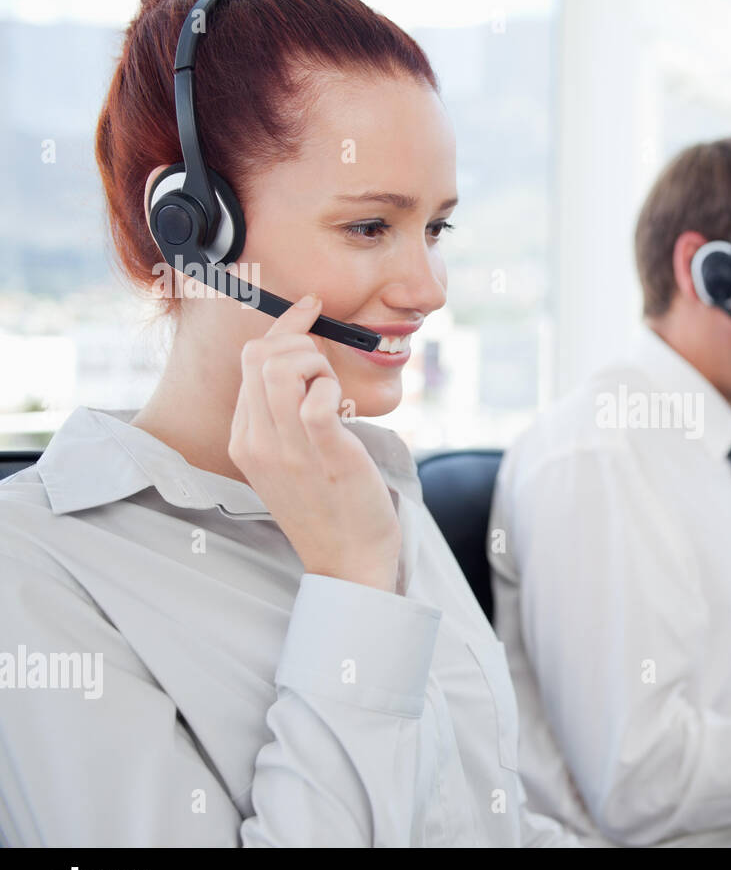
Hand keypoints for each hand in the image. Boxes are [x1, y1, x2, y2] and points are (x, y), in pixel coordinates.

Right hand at [229, 294, 401, 592]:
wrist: (348, 560)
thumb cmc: (329, 505)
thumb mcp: (290, 458)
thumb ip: (283, 417)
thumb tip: (300, 367)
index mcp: (244, 439)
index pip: (250, 360)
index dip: (284, 328)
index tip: (311, 308)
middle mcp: (257, 442)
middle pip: (260, 356)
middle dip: (301, 343)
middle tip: (328, 371)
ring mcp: (288, 451)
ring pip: (283, 369)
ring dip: (318, 363)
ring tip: (333, 390)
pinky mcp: (326, 456)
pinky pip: (315, 400)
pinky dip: (331, 388)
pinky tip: (344, 408)